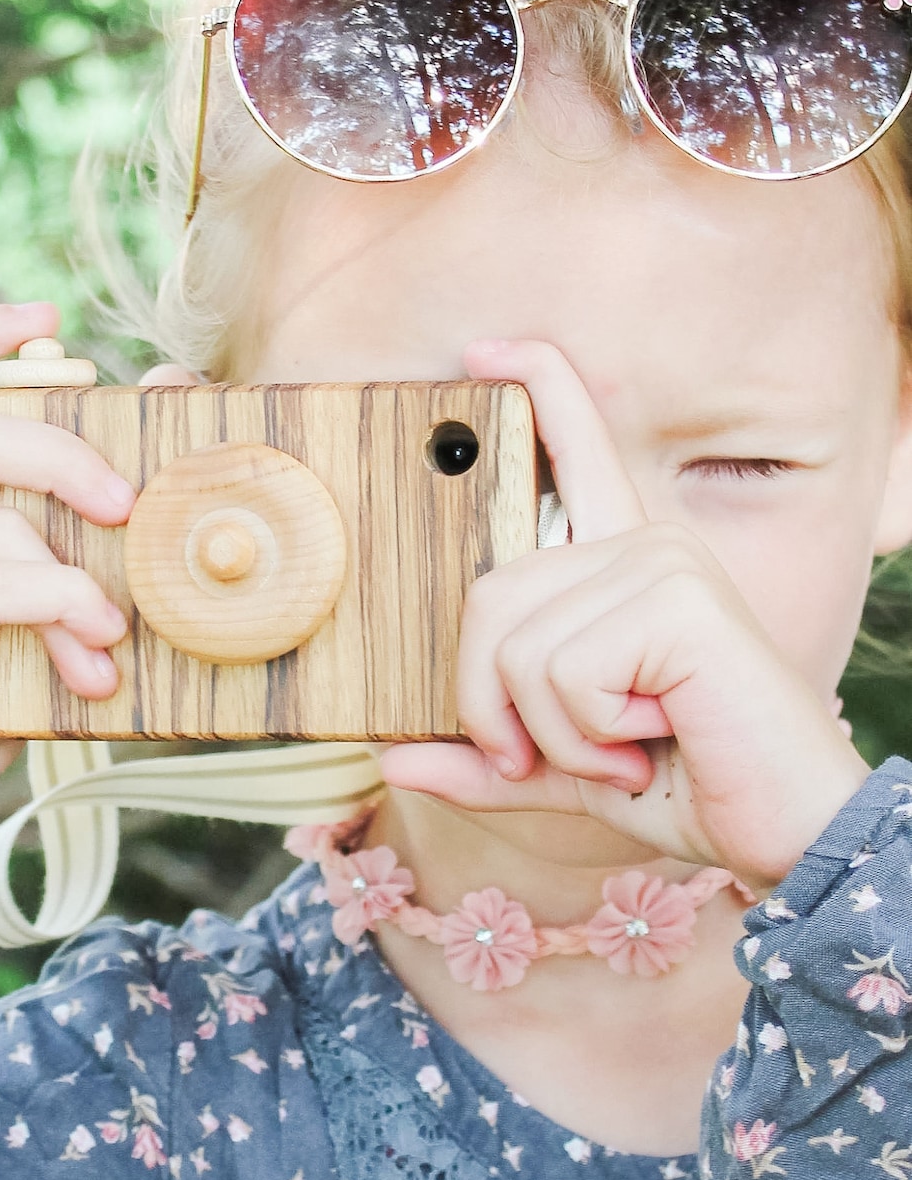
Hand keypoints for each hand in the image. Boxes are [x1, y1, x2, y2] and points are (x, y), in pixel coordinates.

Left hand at [379, 339, 868, 888]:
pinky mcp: (676, 599)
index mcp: (622, 568)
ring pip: (517, 650)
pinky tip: (651, 739)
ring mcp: (662, 562)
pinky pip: (560, 672)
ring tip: (626, 749)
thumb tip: (391, 759)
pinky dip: (585, 735)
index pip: (576, 453)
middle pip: (486, 602)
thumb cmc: (687, 789)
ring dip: (552, 736)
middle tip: (561, 756)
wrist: (787, 830)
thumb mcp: (563, 776)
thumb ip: (483, 764)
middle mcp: (644, 545)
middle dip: (494, 709)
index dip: (537, 390)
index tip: (485, 349)